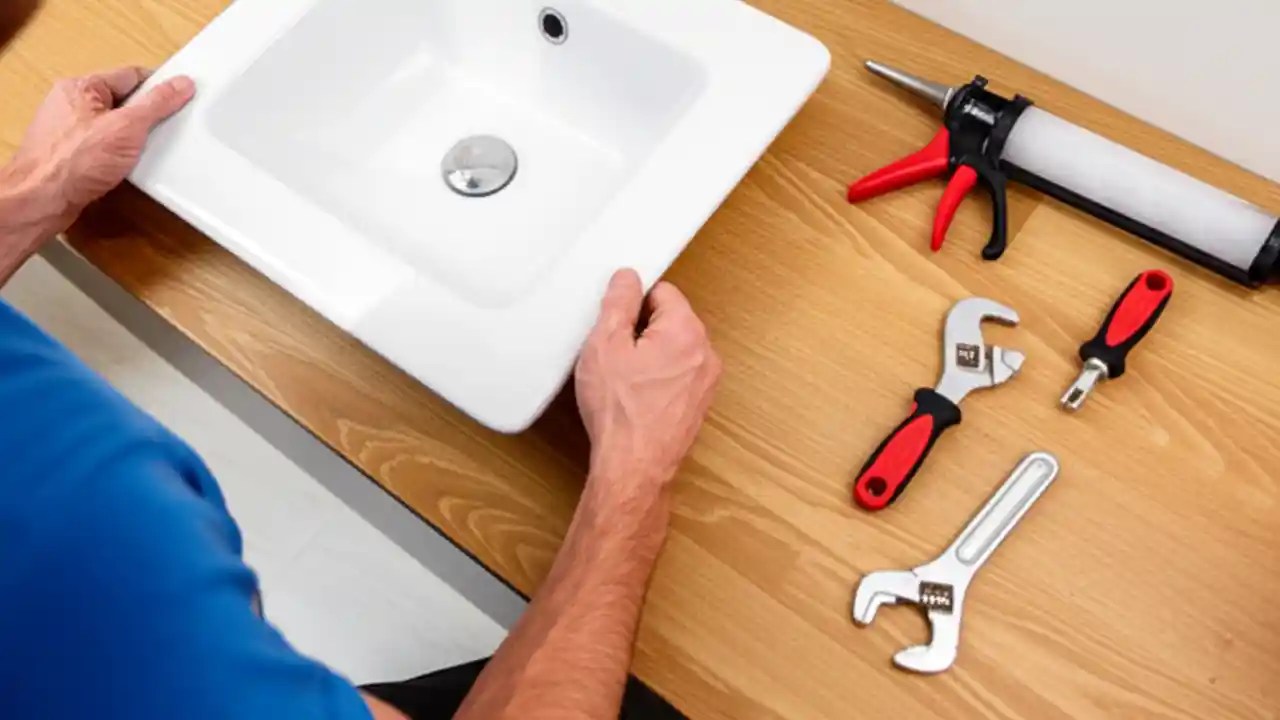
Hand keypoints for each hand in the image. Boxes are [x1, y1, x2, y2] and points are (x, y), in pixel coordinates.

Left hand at [11, 67, 194, 231]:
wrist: (43, 200)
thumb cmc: (72, 162)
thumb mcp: (128, 127)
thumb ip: (157, 104)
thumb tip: (180, 85)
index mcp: (82, 87)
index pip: (130, 76)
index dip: (158, 86)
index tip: (181, 96)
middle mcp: (73, 105)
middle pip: (124, 102)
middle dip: (146, 117)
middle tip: (161, 129)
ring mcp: (72, 131)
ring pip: (116, 127)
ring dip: (133, 140)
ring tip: (141, 151)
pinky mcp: (74, 155)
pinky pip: (107, 147)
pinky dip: (121, 156)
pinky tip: (127, 166)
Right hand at [575, 270, 721, 497]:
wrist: (633, 468)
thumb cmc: (620, 413)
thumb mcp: (604, 345)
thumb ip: (618, 303)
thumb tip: (627, 278)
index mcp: (687, 331)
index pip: (663, 291)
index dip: (633, 302)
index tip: (615, 321)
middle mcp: (705, 354)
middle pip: (671, 320)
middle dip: (642, 329)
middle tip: (614, 353)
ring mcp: (705, 382)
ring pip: (674, 349)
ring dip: (650, 356)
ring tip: (624, 379)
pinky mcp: (698, 404)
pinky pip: (678, 375)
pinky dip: (658, 379)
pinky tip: (635, 396)